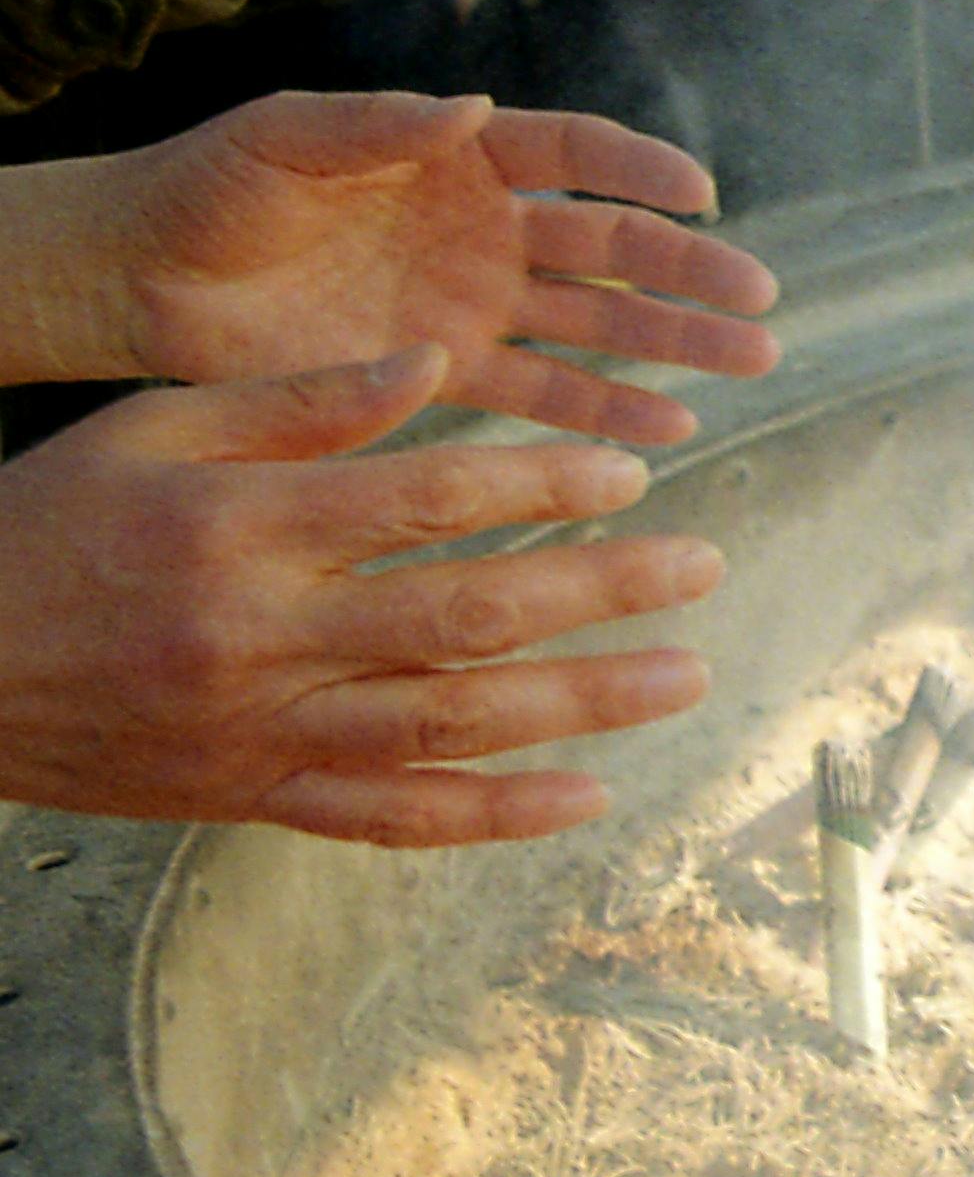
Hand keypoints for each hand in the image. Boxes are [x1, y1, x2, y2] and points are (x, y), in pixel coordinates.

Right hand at [0, 348, 714, 845]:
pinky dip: (493, 814)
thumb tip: (435, 359)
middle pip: (464, 617)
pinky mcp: (251, 796)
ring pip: (449, 724)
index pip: (426, 501)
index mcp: (242, 525)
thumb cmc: (49, 525)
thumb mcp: (154, 427)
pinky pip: (390, 817)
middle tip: (704, 566)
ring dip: (580, 704)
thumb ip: (300, 397)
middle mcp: (261, 634)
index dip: (541, 488)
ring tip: (685, 676)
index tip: (634, 474)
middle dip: (600, 593)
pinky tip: (586, 797)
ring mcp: (260, 728)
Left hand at [109, 91, 774, 445]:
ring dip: (675, 344)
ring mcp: (471, 305)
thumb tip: (476, 107)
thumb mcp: (287, 137)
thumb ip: (381, 124)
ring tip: (754, 361)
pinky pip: (540, 396)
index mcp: (461, 156)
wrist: (137, 277)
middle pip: (613, 248)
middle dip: (692, 272)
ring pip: (597, 326)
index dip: (642, 172)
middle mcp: (485, 229)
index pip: (577, 156)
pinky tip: (669, 431)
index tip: (702, 195)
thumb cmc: (208, 187)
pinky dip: (605, 415)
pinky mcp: (439, 375)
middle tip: (762, 297)